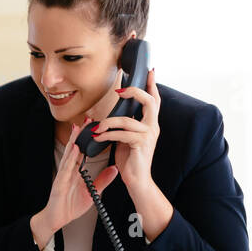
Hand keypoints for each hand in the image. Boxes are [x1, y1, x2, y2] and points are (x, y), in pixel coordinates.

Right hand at [32, 89, 120, 246]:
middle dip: (81, 134)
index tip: (96, 126)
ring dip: (74, 141)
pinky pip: (66, 169)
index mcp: (75, 172)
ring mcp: (63, 176)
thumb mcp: (92, 193)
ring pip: (69, 155)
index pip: (83, 151)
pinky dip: (70, 158)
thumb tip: (115, 169)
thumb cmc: (70, 206)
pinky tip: (74, 149)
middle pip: (75, 148)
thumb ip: (102, 180)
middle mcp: (68, 171)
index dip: (89, 139)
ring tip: (80, 128)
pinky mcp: (59, 184)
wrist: (56, 220)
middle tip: (88, 119)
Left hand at [88, 67, 160, 194]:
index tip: (150, 71)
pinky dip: (107, 135)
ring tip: (96, 128)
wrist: (136, 180)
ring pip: (127, 120)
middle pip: (150, 101)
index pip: (155, 100)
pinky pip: (121, 134)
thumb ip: (124, 124)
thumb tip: (111, 115)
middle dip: (135, 92)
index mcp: (151, 124)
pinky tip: (98, 138)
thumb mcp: (126, 137)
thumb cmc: (130, 159)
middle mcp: (153, 127)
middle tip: (119, 92)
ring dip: (108, 123)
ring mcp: (149, 135)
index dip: (152, 85)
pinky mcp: (141, 144)